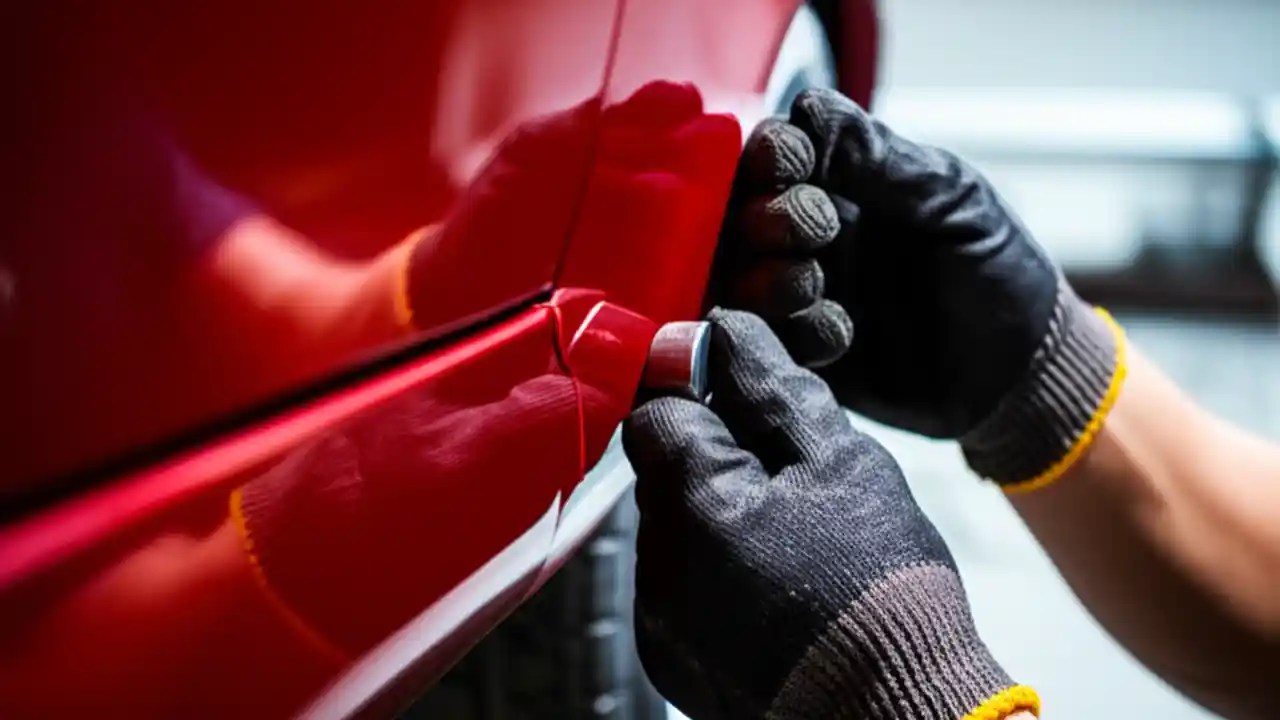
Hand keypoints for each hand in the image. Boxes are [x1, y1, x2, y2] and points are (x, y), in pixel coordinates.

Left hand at [623, 309, 1036, 719]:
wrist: (895, 714)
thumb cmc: (882, 592)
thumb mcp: (841, 464)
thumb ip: (773, 390)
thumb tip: (728, 331)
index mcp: (694, 500)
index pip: (656, 410)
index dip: (700, 393)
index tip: (745, 403)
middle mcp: (658, 562)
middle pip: (663, 471)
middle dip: (716, 460)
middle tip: (791, 482)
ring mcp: (659, 617)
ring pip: (673, 529)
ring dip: (717, 517)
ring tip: (793, 544)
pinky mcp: (669, 659)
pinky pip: (678, 588)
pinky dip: (715, 574)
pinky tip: (776, 589)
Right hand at [722, 89, 1123, 487]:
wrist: (1017, 374)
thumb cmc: (996, 271)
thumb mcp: (952, 200)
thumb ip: (881, 159)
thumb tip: (808, 112)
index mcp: (847, 184)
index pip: (776, 153)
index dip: (773, 157)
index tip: (794, 166)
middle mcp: (811, 237)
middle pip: (741, 215)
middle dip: (768, 220)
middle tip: (818, 231)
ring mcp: (802, 297)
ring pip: (740, 280)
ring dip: (770, 280)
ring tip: (817, 289)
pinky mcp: (801, 356)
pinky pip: (763, 342)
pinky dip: (793, 334)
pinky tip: (842, 336)